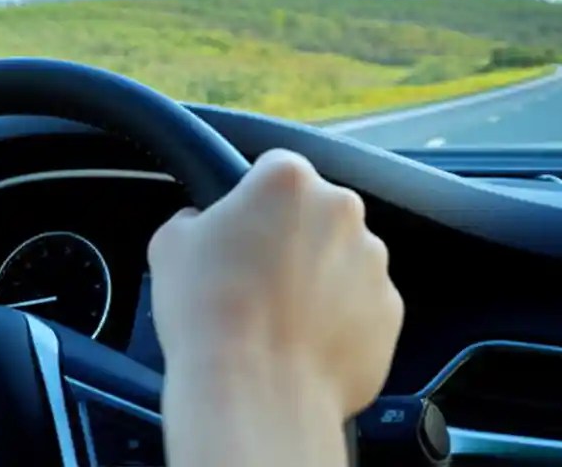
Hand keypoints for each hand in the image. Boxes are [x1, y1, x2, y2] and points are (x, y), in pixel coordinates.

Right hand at [148, 149, 401, 418]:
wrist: (255, 392)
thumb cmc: (209, 313)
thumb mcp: (170, 244)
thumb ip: (196, 218)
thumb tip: (204, 225)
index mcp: (288, 180)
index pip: (273, 168)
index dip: (251, 199)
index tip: (238, 229)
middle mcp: (341, 210)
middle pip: (315, 211)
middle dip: (291, 235)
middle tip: (254, 276)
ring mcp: (374, 263)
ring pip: (341, 257)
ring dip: (317, 276)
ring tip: (277, 317)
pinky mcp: (391, 312)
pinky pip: (361, 304)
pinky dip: (339, 318)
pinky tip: (302, 342)